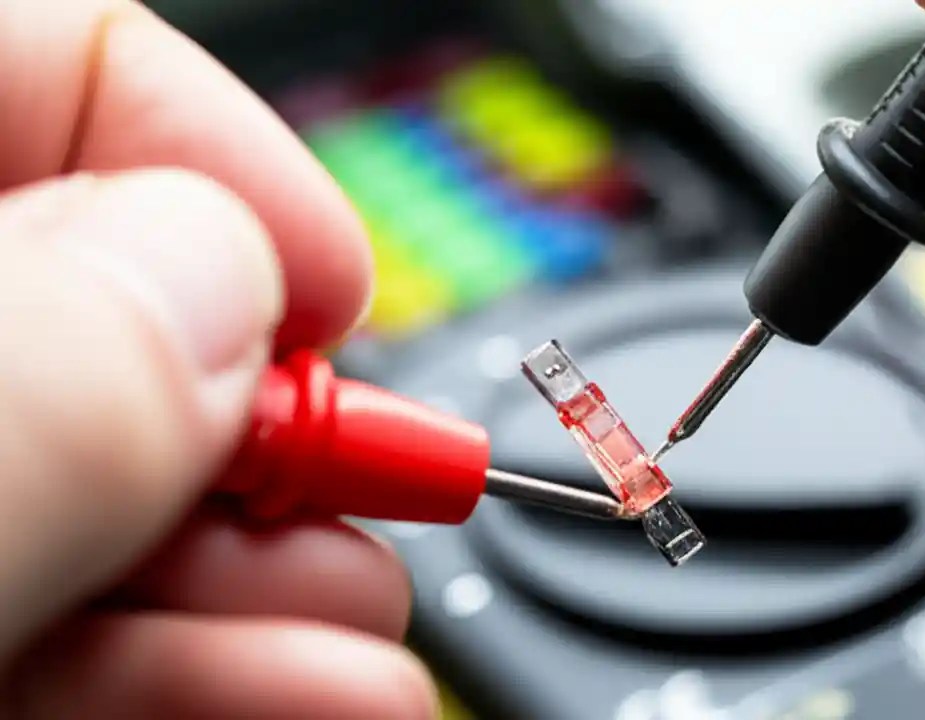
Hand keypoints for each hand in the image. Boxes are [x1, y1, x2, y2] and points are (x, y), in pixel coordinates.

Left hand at [0, 2, 434, 716]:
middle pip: (119, 311)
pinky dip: (210, 670)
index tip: (333, 299)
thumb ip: (36, 367)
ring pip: (117, 489)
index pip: (53, 73)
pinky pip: (75, 628)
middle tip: (374, 484)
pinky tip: (311, 689)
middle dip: (278, 411)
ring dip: (279, 564)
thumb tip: (216, 276)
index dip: (222, 169)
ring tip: (367, 621)